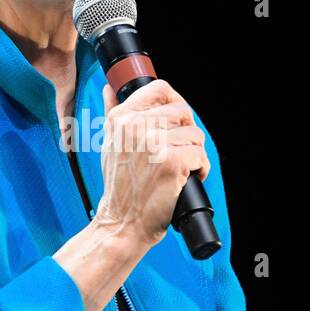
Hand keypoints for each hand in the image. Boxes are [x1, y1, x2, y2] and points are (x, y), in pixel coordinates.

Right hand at [93, 78, 210, 251]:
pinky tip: (185, 179)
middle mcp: (136, 127)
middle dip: (187, 134)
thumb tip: (110, 88)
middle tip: (177, 152)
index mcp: (121, 118)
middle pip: (183, 112)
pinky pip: (201, 155)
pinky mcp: (172, 162)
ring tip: (179, 168)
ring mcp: (154, 144)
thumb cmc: (119, 186)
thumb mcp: (109, 143)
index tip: (176, 119)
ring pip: (195, 134)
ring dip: (194, 153)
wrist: (122, 222)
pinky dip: (200, 169)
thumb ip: (112, 112)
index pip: (159, 89)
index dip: (175, 102)